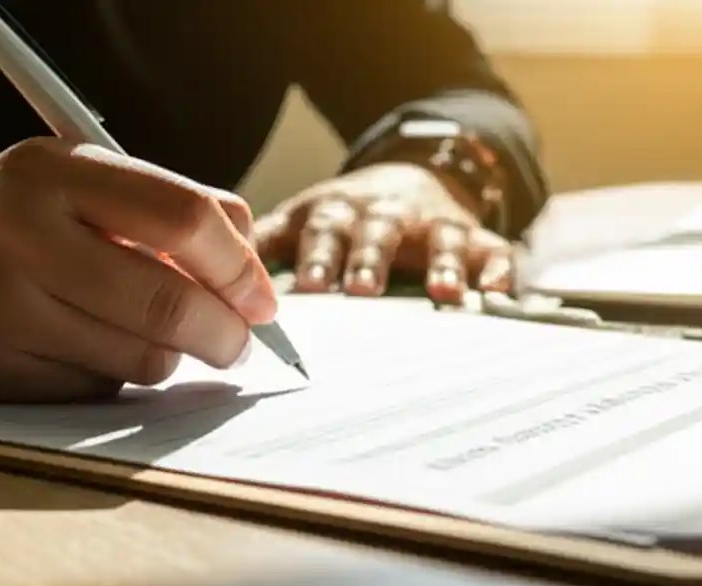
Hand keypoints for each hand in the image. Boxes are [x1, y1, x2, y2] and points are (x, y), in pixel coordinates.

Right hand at [0, 138, 274, 400]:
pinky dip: (117, 379)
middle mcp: (24, 233)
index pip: (184, 217)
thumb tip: (250, 259)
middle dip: (225, 332)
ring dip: (170, 357)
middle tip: (238, 343)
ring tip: (152, 339)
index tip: (262, 299)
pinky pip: (100, 390)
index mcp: (54, 172)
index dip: (239, 265)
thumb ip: (157, 208)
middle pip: (170, 299)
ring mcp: (5, 306)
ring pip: (143, 357)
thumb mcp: (68, 183)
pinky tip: (83, 351)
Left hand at [251, 162, 511, 304]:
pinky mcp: (474, 235)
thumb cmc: (348, 215)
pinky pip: (492, 249)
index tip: (310, 289)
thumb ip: (264, 242)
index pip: (323, 232)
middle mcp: (385, 215)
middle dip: (370, 260)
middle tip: (362, 291)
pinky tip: (498, 291)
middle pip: (377, 234)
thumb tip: (203, 269)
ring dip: (442, 264)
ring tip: (442, 294)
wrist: (413, 175)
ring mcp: (432, 225)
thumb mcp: (305, 218)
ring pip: (439, 240)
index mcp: (337, 213)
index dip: (317, 258)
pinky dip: (498, 268)